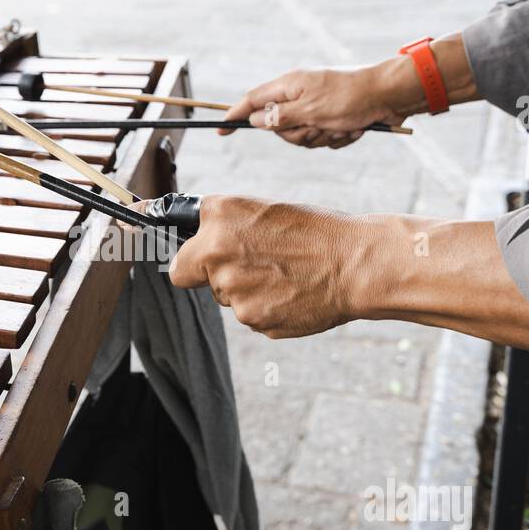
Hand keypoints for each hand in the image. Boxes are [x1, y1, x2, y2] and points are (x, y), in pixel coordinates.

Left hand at [167, 195, 371, 337]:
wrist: (354, 263)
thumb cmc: (315, 232)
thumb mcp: (262, 209)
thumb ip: (222, 226)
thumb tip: (198, 241)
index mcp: (218, 220)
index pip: (176, 255)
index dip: (184, 260)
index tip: (173, 264)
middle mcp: (217, 256)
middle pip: (198, 278)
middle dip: (218, 272)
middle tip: (257, 262)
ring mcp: (234, 293)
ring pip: (228, 297)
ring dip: (246, 289)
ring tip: (284, 274)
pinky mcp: (254, 320)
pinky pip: (251, 315)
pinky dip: (266, 307)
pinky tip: (291, 291)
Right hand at [223, 67, 397, 148]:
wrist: (391, 97)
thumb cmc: (351, 97)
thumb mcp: (311, 109)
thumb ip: (279, 117)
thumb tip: (254, 121)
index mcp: (290, 85)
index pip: (253, 101)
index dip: (235, 115)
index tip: (220, 130)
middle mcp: (300, 95)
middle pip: (279, 127)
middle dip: (299, 135)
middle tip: (319, 127)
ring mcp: (316, 108)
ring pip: (303, 137)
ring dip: (322, 137)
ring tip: (341, 126)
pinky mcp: (333, 119)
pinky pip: (323, 139)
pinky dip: (338, 138)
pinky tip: (353, 128)